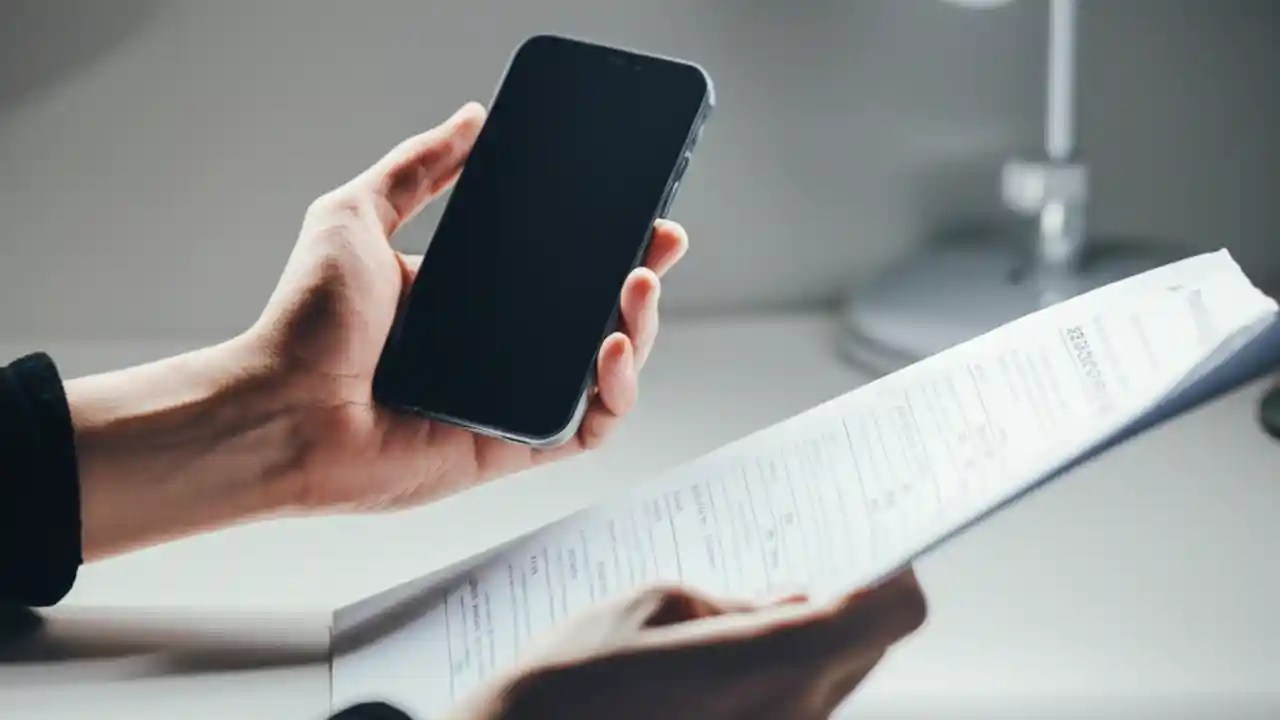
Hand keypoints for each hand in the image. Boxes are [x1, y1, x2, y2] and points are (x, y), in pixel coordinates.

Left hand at [249, 102, 688, 511]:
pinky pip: (589, 428)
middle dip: (640, 281)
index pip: (558, 268)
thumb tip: (471, 119)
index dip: (606, 243)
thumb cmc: (302, 327)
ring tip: (638, 289)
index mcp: (470, 299)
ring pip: (606, 371)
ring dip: (639, 330)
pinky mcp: (515, 447)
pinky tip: (612, 350)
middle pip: (595, 316)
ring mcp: (510, 399)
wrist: (280, 411)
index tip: (638, 213)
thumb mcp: (356, 216)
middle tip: (659, 245)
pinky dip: (617, 393)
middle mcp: (497, 350)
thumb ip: (416, 168)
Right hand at [446, 572, 927, 719]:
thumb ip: (740, 603)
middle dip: (849, 605)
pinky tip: (732, 662)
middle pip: (868, 649)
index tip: (874, 549)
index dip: (892, 574)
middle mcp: (790, 719)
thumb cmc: (573, 679)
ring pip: (834, 684)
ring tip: (757, 617)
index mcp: (772, 663)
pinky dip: (784, 680)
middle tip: (809, 572)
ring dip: (816, 645)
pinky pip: (795, 712)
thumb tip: (791, 604)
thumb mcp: (657, 604)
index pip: (892, 616)